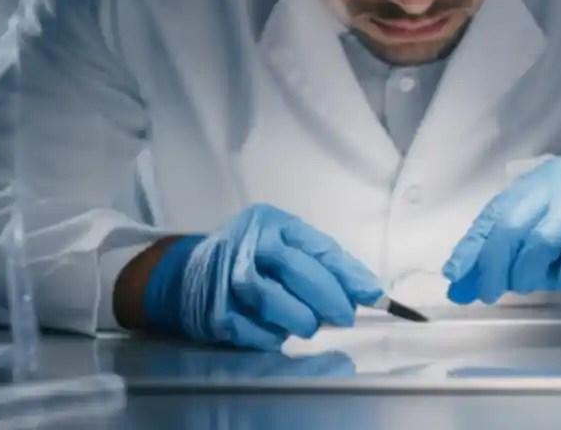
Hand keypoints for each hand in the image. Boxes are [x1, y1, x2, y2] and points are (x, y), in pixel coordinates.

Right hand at [162, 205, 382, 349]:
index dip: (350, 274)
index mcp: (271, 224)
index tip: (374, 295)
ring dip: (302, 320)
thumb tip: (363, 293)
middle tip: (345, 316)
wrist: (185, 274)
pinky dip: (274, 336)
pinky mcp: (217, 311)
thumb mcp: (280, 244)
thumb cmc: (247, 257)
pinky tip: (277, 332)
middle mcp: (248, 245)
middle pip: (297, 271)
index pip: (318, 247)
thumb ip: (317, 263)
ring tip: (309, 325)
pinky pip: (255, 330)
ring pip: (275, 301)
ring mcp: (228, 278)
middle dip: (329, 298)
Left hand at [442, 157, 560, 303]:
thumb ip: (508, 252)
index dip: (473, 245)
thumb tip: (460, 283)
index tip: (455, 275)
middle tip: (488, 294)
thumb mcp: (548, 237)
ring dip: (529, 274)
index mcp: (541, 179)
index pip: (496, 212)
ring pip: (538, 243)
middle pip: (511, 225)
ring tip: (535, 285)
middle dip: (493, 265)